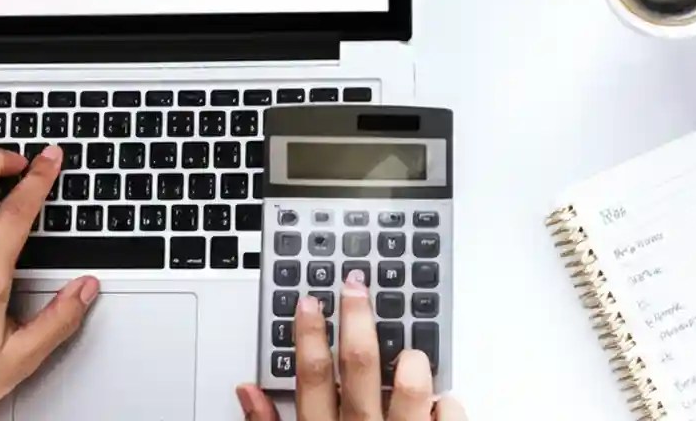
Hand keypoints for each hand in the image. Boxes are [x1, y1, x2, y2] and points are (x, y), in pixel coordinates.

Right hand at [234, 271, 466, 420]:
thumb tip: (246, 391)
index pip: (312, 375)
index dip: (309, 333)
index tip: (310, 301)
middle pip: (358, 365)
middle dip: (357, 319)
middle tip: (356, 287)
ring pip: (411, 390)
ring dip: (412, 364)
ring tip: (411, 355)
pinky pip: (449, 415)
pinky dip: (447, 403)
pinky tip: (441, 401)